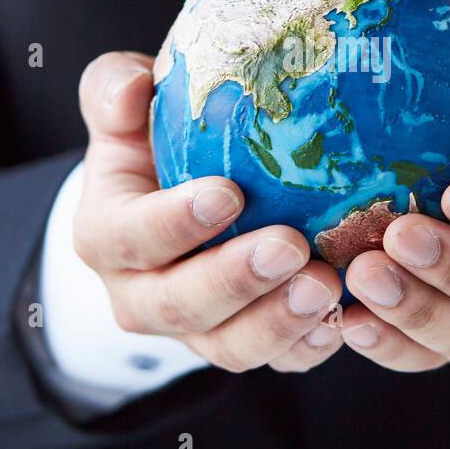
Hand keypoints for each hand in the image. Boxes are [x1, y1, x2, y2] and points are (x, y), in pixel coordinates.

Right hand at [71, 51, 343, 372]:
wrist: (172, 202)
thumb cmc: (150, 145)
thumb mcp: (125, 109)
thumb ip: (116, 88)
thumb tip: (132, 88)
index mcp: (106, 235)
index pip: (132, 237)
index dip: (175, 222)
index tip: (228, 193)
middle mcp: (141, 295)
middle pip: (182, 303)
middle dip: (237, 279)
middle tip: (290, 246)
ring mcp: (193, 330)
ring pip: (229, 346)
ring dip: (278, 322)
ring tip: (326, 287)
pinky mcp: (241, 343)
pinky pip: (276, 360)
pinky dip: (308, 346)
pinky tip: (343, 318)